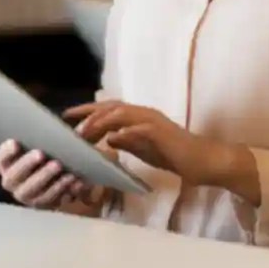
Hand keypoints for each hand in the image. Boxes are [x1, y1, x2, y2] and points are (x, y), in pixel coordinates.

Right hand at [0, 139, 84, 208]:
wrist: (59, 171)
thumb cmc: (48, 150)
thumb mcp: (47, 141)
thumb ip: (54, 134)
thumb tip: (79, 129)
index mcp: (7, 163)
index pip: (1, 158)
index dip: (6, 152)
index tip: (16, 142)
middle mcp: (13, 182)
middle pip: (14, 177)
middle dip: (27, 165)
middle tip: (41, 154)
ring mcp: (27, 196)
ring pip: (34, 193)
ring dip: (49, 181)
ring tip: (64, 171)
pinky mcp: (44, 205)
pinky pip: (53, 201)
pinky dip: (65, 191)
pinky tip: (76, 181)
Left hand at [63, 100, 235, 186]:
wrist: (201, 160)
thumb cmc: (173, 155)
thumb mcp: (142, 148)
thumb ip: (126, 141)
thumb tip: (108, 138)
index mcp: (139, 116)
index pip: (109, 108)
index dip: (88, 110)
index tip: (67, 116)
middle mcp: (144, 113)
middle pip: (111, 106)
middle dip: (88, 112)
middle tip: (69, 121)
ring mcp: (153, 121)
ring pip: (122, 114)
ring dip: (101, 122)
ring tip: (85, 133)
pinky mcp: (162, 132)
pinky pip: (140, 129)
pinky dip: (125, 132)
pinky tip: (112, 139)